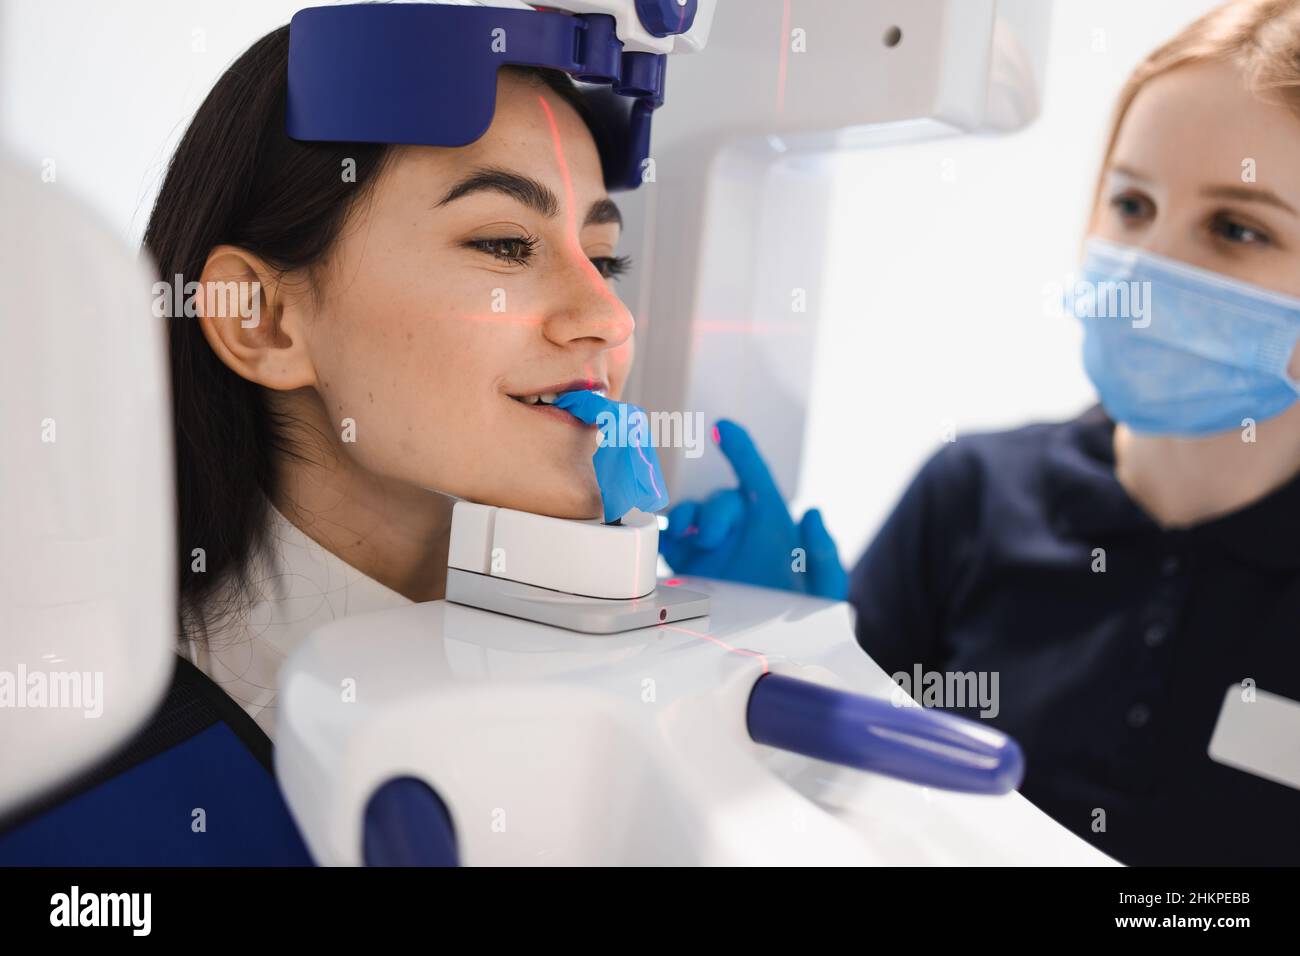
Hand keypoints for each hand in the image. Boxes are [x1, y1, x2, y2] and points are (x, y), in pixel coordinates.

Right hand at [659, 419, 847, 598]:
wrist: (773, 654)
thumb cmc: (802, 615)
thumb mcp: (823, 589)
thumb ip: (825, 553)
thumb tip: (812, 513)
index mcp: (772, 526)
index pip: (757, 479)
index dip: (741, 450)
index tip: (725, 428)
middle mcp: (740, 531)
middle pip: (721, 501)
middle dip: (715, 511)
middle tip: (711, 537)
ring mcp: (712, 548)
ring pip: (692, 516)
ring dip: (687, 518)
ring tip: (687, 536)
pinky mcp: (689, 567)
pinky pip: (671, 540)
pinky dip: (666, 535)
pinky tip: (669, 540)